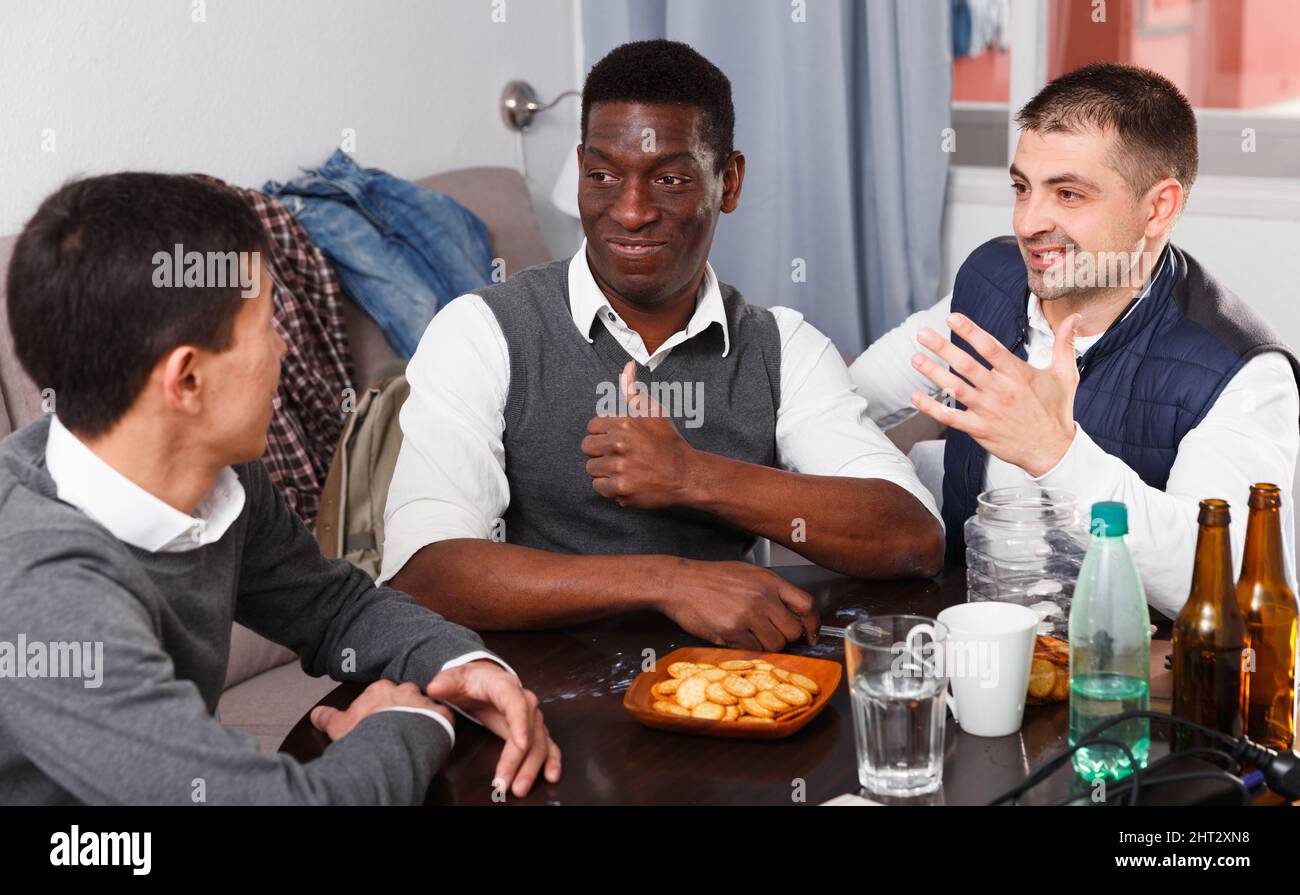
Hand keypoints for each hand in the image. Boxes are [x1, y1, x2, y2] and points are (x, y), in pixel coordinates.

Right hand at [310, 679, 452, 741]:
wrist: (390, 745)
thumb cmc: (364, 735)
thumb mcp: (339, 727)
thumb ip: (328, 717)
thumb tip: (316, 713)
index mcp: (381, 690)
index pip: (383, 692)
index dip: (382, 705)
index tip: (381, 716)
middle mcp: (404, 690)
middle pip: (406, 694)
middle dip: (404, 706)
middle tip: (399, 723)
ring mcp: (424, 701)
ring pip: (426, 703)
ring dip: (422, 714)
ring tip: (416, 730)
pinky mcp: (442, 715)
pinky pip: (445, 716)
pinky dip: (440, 723)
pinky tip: (435, 733)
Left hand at [425, 660, 560, 798]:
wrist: (484, 678)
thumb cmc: (471, 680)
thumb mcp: (456, 677)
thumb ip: (446, 681)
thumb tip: (436, 687)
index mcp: (506, 686)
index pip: (516, 704)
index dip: (520, 723)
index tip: (520, 743)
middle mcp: (525, 702)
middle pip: (529, 732)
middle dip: (519, 760)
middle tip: (505, 784)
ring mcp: (532, 718)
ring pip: (539, 744)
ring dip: (532, 767)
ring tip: (519, 788)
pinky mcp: (534, 731)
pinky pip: (548, 746)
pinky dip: (552, 760)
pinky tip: (551, 776)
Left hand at [582, 360, 699, 509]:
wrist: (686, 475)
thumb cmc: (668, 442)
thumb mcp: (654, 411)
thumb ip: (634, 390)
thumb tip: (627, 365)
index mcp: (624, 423)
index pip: (592, 426)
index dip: (604, 434)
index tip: (617, 440)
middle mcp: (619, 444)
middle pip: (587, 447)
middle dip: (600, 451)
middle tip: (619, 456)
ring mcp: (619, 468)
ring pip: (591, 468)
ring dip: (605, 470)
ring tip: (624, 469)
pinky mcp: (620, 489)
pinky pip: (598, 487)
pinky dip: (610, 487)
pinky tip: (626, 481)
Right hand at [658, 558, 818, 649]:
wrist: (678, 583)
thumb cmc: (710, 578)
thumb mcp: (747, 573)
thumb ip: (771, 590)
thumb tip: (791, 611)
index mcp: (769, 581)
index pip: (807, 604)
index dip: (813, 623)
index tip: (811, 633)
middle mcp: (762, 597)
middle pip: (793, 630)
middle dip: (785, 637)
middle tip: (771, 635)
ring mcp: (748, 615)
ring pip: (775, 645)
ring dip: (766, 645)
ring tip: (750, 634)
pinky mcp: (732, 631)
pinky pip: (753, 651)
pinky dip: (748, 649)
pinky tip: (736, 637)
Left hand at [909, 312, 1079, 476]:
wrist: (1053, 450)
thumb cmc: (1057, 410)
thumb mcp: (1066, 374)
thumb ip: (1065, 343)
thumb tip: (1076, 316)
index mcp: (1018, 374)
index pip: (990, 347)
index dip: (970, 331)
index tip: (951, 318)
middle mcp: (1000, 391)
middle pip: (966, 365)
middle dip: (942, 348)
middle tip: (922, 334)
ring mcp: (988, 411)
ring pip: (955, 389)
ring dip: (933, 373)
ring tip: (915, 358)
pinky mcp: (979, 429)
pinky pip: (950, 418)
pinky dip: (931, 408)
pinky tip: (915, 396)